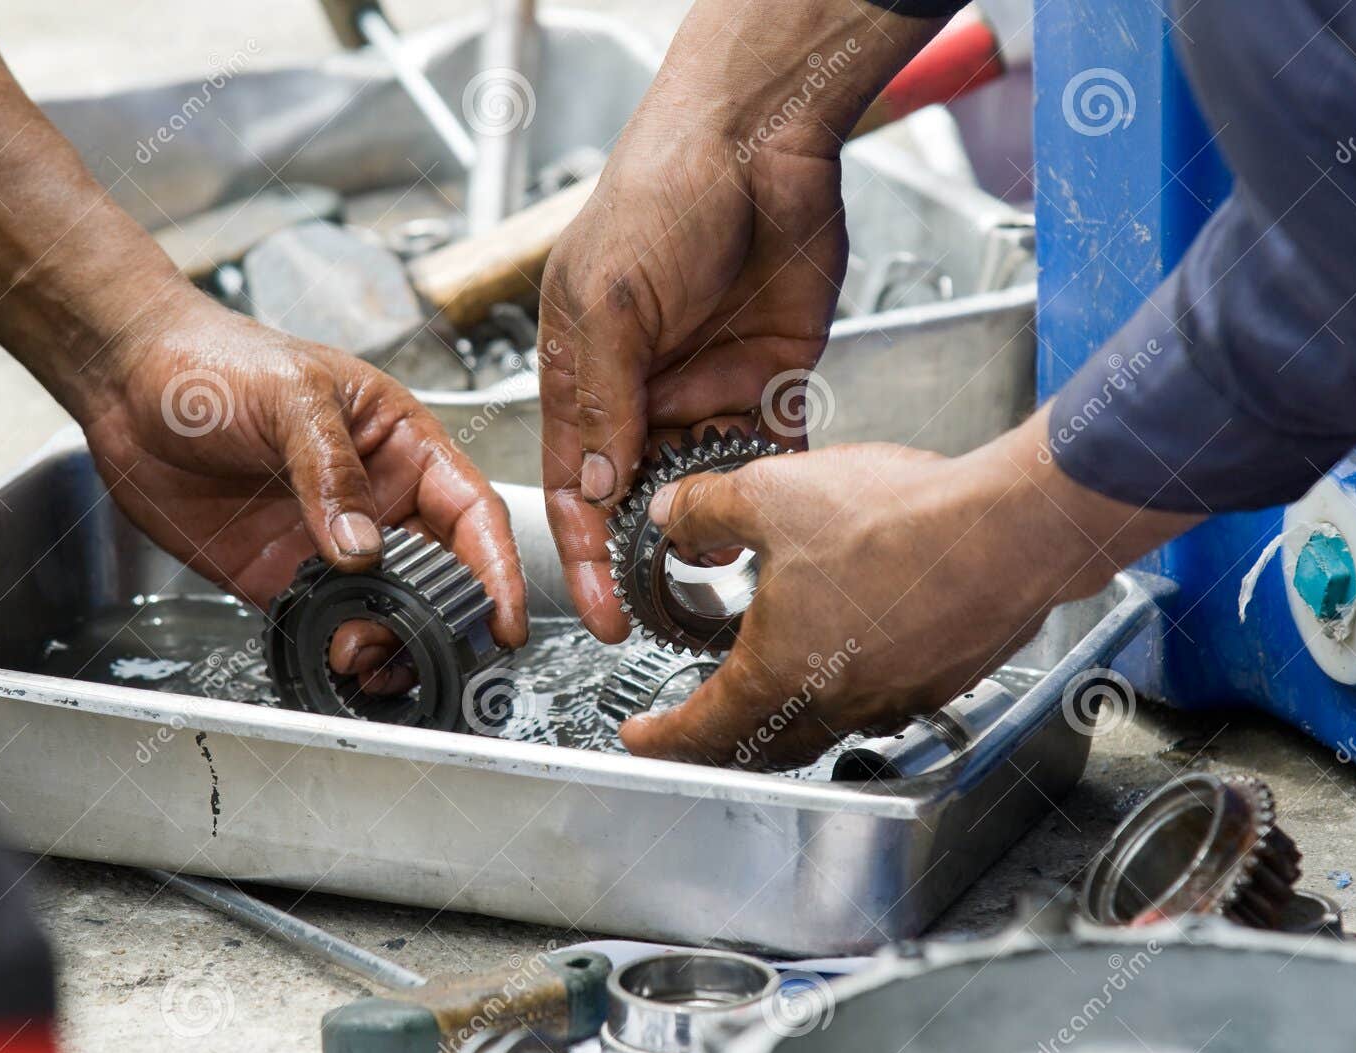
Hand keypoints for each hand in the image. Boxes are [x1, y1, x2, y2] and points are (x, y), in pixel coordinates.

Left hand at [83, 290, 526, 691]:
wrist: (126, 381)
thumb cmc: (217, 361)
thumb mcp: (291, 398)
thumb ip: (330, 471)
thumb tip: (362, 547)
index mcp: (403, 446)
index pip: (473, 514)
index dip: (497, 569)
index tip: (503, 619)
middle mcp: (377, 500)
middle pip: (440, 575)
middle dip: (442, 622)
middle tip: (428, 653)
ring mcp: (331, 543)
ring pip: (387, 610)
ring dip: (388, 642)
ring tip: (362, 656)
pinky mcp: (282, 575)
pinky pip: (324, 623)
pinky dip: (335, 648)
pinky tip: (330, 656)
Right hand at [538, 124, 844, 641]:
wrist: (764, 138)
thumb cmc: (664, 191)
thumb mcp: (612, 298)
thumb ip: (604, 399)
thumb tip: (599, 488)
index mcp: (584, 370)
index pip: (577, 483)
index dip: (585, 551)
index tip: (601, 611)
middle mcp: (642, 388)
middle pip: (638, 494)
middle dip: (649, 553)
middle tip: (668, 605)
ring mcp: (706, 385)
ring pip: (704, 481)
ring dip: (713, 522)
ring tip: (724, 562)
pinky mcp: (769, 377)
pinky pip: (768, 450)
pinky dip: (772, 485)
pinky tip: (778, 514)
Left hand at [619, 409, 1198, 767]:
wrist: (1011, 528)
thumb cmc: (898, 520)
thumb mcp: (772, 496)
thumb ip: (708, 510)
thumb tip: (671, 514)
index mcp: (780, 673)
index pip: (701, 730)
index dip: (661, 737)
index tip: (640, 738)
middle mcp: (838, 702)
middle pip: (764, 745)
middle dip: (722, 739)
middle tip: (698, 722)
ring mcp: (896, 697)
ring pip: (825, 725)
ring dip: (788, 712)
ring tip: (771, 676)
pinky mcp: (943, 678)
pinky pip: (879, 700)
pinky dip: (847, 687)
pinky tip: (852, 641)